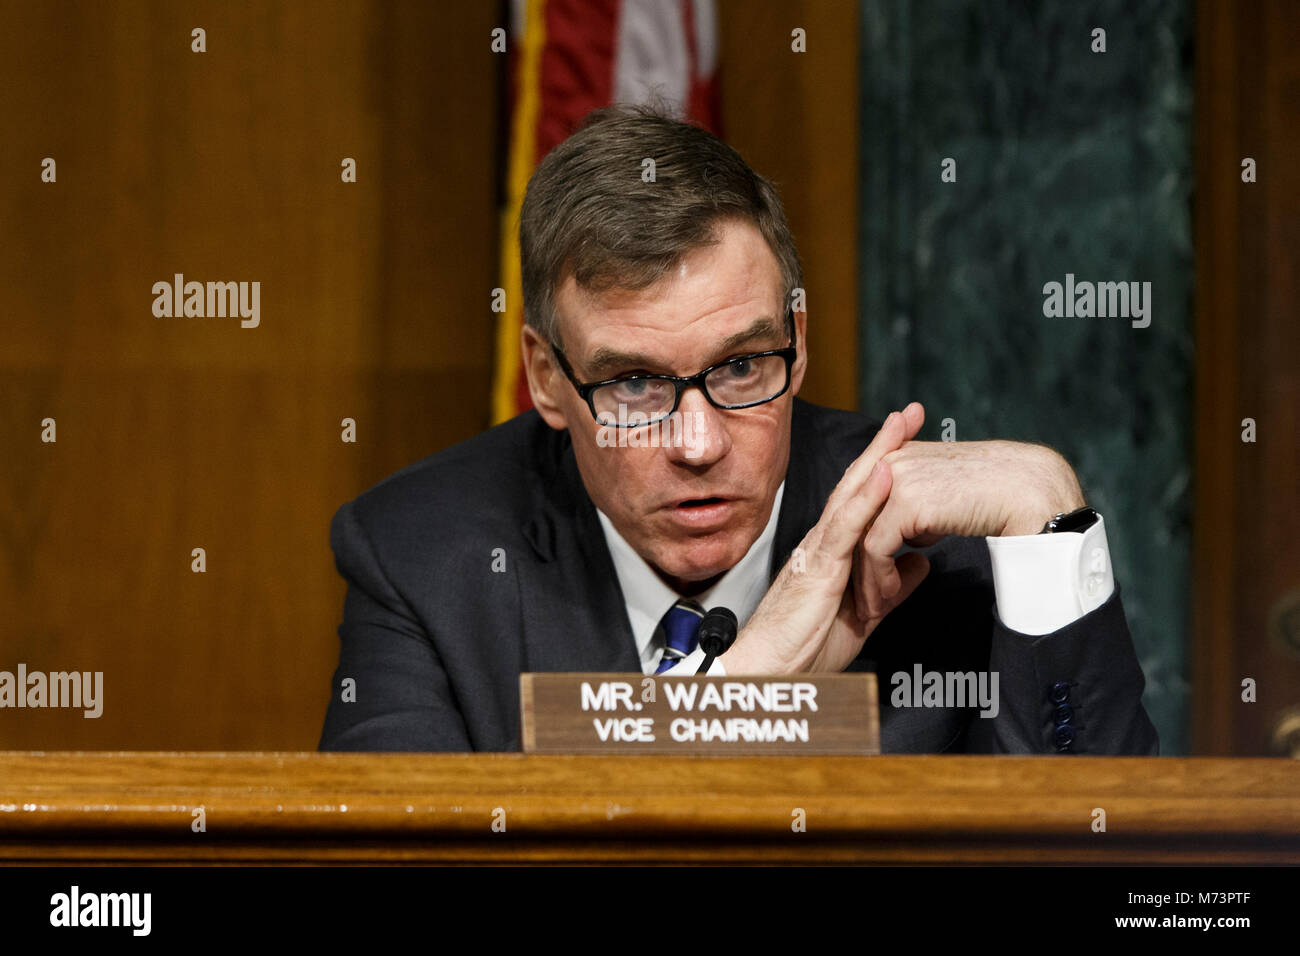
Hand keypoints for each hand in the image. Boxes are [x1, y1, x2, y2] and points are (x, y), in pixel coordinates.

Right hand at [719, 403, 931, 673]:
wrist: (769, 670)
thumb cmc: (806, 646)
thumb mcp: (865, 613)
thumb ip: (893, 585)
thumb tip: (923, 563)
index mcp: (833, 550)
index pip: (863, 498)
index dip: (886, 464)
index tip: (911, 435)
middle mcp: (823, 541)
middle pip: (857, 483)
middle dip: (886, 445)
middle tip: (912, 412)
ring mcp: (818, 551)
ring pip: (850, 495)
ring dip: (878, 457)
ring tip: (902, 426)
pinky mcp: (816, 569)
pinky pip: (844, 528)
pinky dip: (866, 498)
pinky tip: (885, 474)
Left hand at [853, 404, 1085, 620]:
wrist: (1031, 491)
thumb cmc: (1000, 496)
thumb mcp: (950, 497)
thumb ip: (925, 510)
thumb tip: (914, 537)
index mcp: (903, 455)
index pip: (865, 500)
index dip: (863, 538)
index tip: (868, 571)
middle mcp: (893, 463)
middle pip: (857, 520)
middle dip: (857, 562)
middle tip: (861, 596)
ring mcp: (896, 482)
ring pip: (862, 538)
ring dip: (866, 578)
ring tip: (874, 605)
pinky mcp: (906, 506)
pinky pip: (876, 550)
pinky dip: (879, 578)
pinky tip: (889, 597)